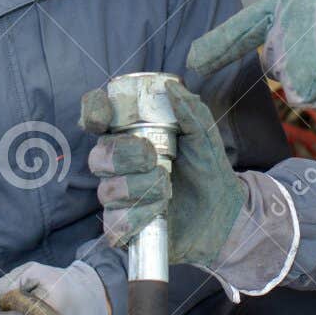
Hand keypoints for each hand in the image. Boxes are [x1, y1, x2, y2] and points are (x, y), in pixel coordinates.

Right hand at [80, 77, 246, 267]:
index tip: (103, 119)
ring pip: (107, 190)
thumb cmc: (209, 175)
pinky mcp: (122, 228)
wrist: (223, 219)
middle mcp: (118, 166)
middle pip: (99, 155)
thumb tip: (172, 86)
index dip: (92, 112)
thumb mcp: (207, 141)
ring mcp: (118, 198)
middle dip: (126, 155)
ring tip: (167, 191)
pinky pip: (113, 223)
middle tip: (153, 159)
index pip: (97, 117)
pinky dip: (138, 217)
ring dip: (141, 189)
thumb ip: (193, 113)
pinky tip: (157, 213)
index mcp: (132, 137)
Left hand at [185, 0, 315, 107]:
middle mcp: (288, 11)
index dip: (219, 44)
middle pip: (277, 64)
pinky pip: (309, 96)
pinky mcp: (303, 59)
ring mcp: (295, 35)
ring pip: (293, 85)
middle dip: (307, 75)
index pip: (246, 23)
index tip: (193, 59)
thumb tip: (280, 67)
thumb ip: (304, 36)